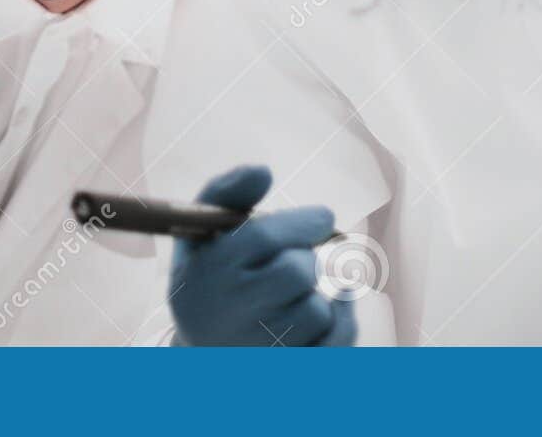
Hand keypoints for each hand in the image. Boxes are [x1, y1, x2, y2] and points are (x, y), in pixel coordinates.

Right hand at [168, 165, 356, 345]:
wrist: (198, 357)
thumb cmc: (208, 278)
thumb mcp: (202, 233)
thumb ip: (228, 192)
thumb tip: (264, 170)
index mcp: (212, 271)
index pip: (265, 237)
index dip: (304, 222)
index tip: (322, 217)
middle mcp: (233, 314)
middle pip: (298, 272)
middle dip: (306, 258)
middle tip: (298, 259)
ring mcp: (260, 351)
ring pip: (318, 310)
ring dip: (315, 294)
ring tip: (293, 295)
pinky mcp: (287, 372)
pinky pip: (335, 344)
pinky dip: (343, 320)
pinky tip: (336, 306)